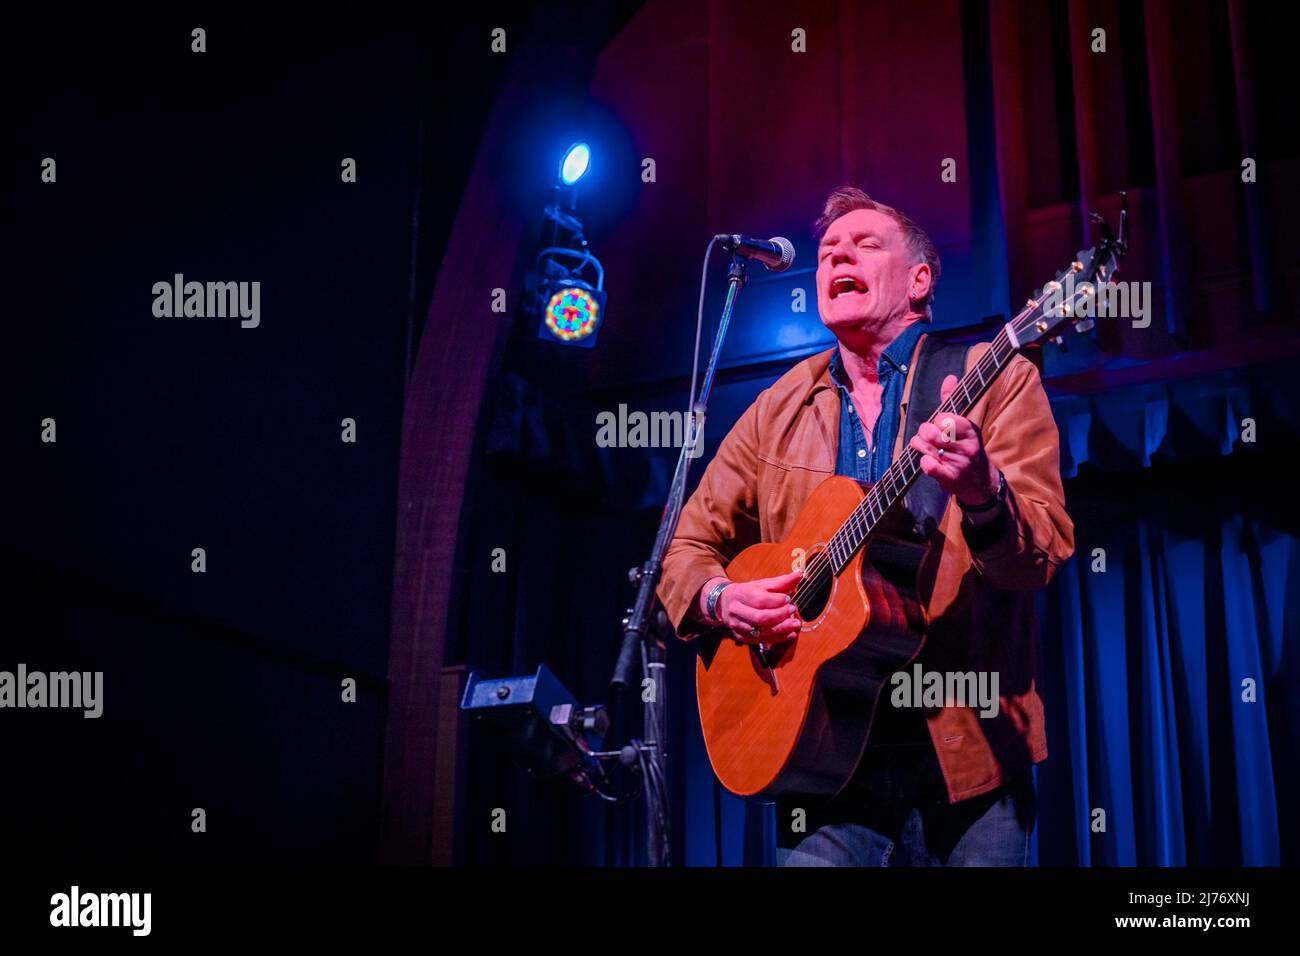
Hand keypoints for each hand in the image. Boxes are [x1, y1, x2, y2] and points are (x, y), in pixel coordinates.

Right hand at [713, 570, 803, 643]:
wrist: (724, 604)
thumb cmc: (746, 593)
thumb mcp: (761, 584)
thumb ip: (781, 582)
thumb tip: (799, 575)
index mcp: (742, 594)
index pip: (760, 599)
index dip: (776, 600)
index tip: (789, 598)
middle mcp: (738, 611)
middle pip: (760, 617)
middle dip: (779, 615)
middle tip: (793, 610)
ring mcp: (739, 626)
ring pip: (761, 631)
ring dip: (781, 628)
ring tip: (796, 624)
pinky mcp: (742, 637)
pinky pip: (762, 640)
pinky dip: (778, 638)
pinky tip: (790, 633)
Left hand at [908, 374, 999, 506]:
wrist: (980, 481)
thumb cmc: (966, 447)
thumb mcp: (964, 424)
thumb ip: (952, 401)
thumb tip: (949, 377)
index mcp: (971, 430)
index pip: (947, 419)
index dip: (937, 420)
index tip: (939, 424)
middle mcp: (967, 447)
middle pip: (933, 433)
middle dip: (924, 431)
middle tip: (926, 435)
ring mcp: (959, 464)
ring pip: (927, 448)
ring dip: (919, 445)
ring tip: (923, 445)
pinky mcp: (950, 478)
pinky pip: (928, 466)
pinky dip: (923, 461)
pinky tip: (926, 460)